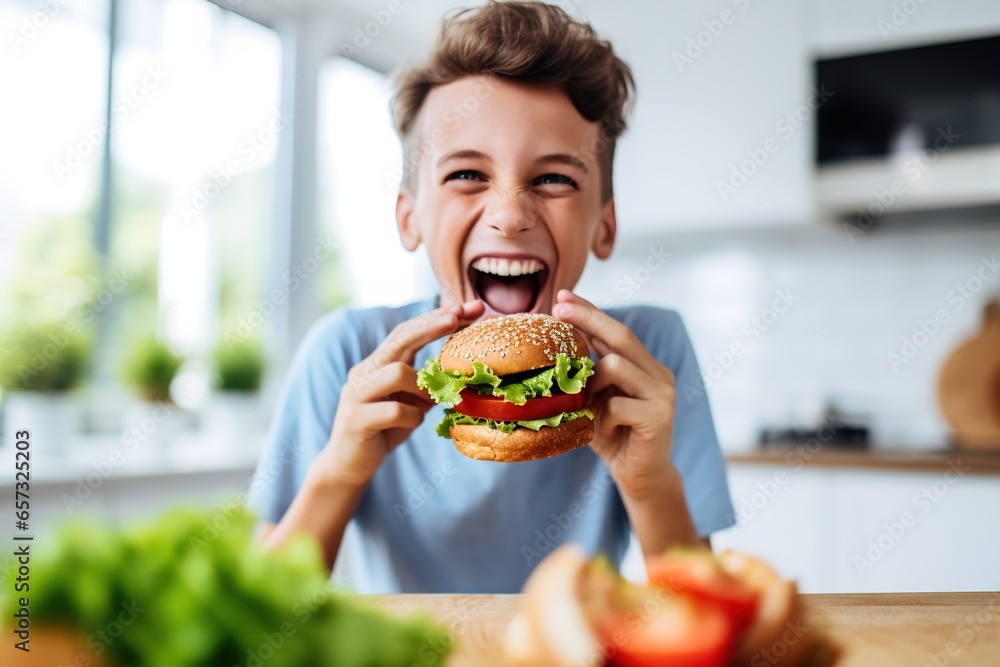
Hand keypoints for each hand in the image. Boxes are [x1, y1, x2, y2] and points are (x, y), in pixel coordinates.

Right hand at [311, 300, 484, 488]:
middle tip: (459, 315)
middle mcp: (365, 372)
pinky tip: (413, 423)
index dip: (437, 318)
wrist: (348, 465)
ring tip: (430, 402)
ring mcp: (357, 394)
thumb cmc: (383, 430)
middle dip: (432, 325)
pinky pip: (395, 410)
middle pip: (400, 339)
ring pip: (397, 372)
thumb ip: (427, 384)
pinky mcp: (356, 419)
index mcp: (378, 364)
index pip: (408, 333)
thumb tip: (460, 370)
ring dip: (423, 386)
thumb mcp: (411, 402)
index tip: (467, 308)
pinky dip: (413, 417)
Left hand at [552, 290, 677, 499]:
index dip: (590, 312)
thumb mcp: (595, 401)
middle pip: (620, 336)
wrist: (641, 477)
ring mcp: (662, 393)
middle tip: (558, 308)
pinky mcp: (660, 415)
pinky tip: (607, 431)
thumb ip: (587, 377)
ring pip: (615, 366)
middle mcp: (658, 374)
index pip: (615, 331)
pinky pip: (616, 404)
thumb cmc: (614, 437)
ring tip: (588, 408)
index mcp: (644, 367)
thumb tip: (553, 348)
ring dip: (591, 386)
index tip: (563, 296)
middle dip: (587, 318)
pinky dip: (603, 418)